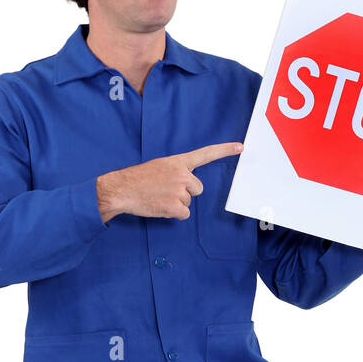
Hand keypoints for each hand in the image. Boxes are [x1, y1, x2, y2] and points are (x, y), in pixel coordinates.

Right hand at [96, 141, 243, 222]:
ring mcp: (179, 190)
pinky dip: (174, 214)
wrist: (122, 189)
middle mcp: (182, 174)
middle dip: (186, 193)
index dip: (224, 150)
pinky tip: (160, 207)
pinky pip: (184, 214)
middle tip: (166, 191)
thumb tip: (187, 186)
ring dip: (177, 203)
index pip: (205, 154)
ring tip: (159, 197)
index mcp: (178, 161)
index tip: (240, 147)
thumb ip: (176, 172)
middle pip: (198, 189)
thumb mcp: (160, 167)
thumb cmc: (139, 179)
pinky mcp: (176, 206)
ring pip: (189, 202)